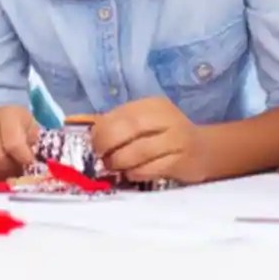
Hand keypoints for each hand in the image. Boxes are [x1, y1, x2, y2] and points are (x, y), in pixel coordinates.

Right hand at [0, 106, 38, 183]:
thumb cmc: (20, 129)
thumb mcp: (33, 131)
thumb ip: (35, 146)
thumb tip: (35, 168)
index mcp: (7, 114)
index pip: (13, 143)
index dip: (23, 159)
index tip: (30, 164)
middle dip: (9, 170)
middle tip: (17, 172)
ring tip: (6, 174)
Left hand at [91, 97, 206, 183]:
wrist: (205, 150)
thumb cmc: (165, 136)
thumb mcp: (143, 123)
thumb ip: (114, 124)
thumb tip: (73, 122)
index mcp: (152, 105)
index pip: (120, 115)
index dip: (101, 131)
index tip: (93, 145)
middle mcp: (166, 118)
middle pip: (128, 129)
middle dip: (108, 146)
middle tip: (101, 158)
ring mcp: (176, 139)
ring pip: (138, 151)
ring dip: (120, 163)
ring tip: (115, 167)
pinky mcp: (181, 160)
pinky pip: (152, 168)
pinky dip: (136, 172)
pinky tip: (132, 173)